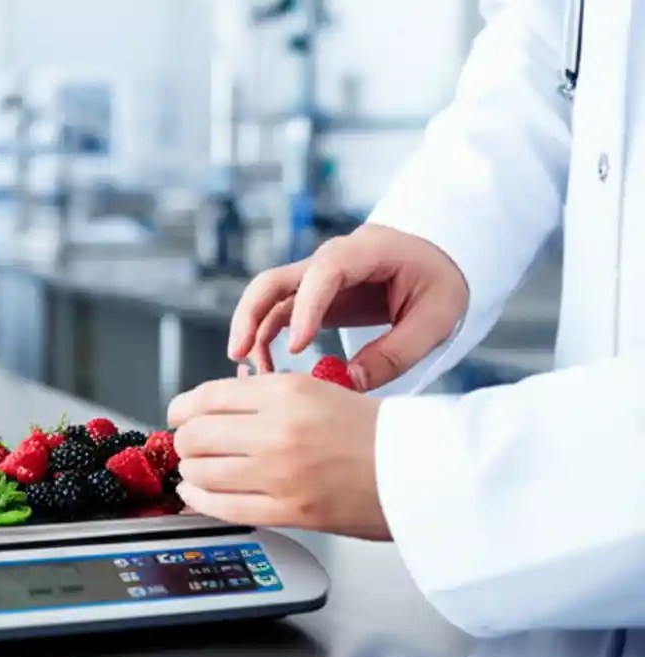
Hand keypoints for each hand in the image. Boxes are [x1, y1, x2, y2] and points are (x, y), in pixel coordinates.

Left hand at [167, 372, 388, 540]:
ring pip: (201, 470)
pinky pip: (221, 507)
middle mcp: (277, 432)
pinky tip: (197, 492)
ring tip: (195, 468)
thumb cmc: (373, 432)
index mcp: (286, 393)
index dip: (182, 408)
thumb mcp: (317, 391)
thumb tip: (212, 406)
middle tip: (189, 444)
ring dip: (190, 470)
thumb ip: (263, 397)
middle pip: (195, 435)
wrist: (419, 471)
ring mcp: (280, 474)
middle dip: (185, 440)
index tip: (178, 415)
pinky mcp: (288, 512)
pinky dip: (200, 499)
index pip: (207, 397)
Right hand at [228, 224, 467, 390]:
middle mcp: (331, 258)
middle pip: (276, 278)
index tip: (297, 349)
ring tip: (250, 371)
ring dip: (251, 330)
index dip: (307, 308)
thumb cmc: (440, 283)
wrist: (438, 261)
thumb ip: (395, 352)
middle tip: (239, 353)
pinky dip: (266, 338)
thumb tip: (350, 383)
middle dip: (251, 314)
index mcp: (368, 251)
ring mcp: (316, 277)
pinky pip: (279, 314)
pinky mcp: (311, 297)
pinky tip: (264, 367)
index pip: (326, 272)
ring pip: (267, 296)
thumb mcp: (435, 319)